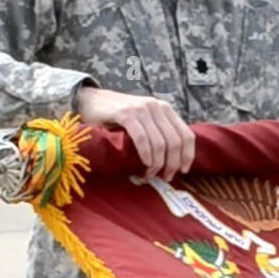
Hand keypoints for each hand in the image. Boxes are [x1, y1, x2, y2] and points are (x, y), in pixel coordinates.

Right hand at [75, 87, 194, 180]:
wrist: (90, 100)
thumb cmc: (118, 116)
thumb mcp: (144, 121)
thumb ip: (158, 133)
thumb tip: (173, 161)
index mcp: (166, 109)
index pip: (187, 135)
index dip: (188, 155)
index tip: (184, 171)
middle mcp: (157, 107)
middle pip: (175, 142)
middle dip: (173, 164)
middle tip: (166, 177)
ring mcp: (142, 109)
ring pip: (160, 142)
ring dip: (157, 163)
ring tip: (151, 174)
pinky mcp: (126, 114)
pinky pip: (142, 138)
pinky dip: (146, 154)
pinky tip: (144, 164)